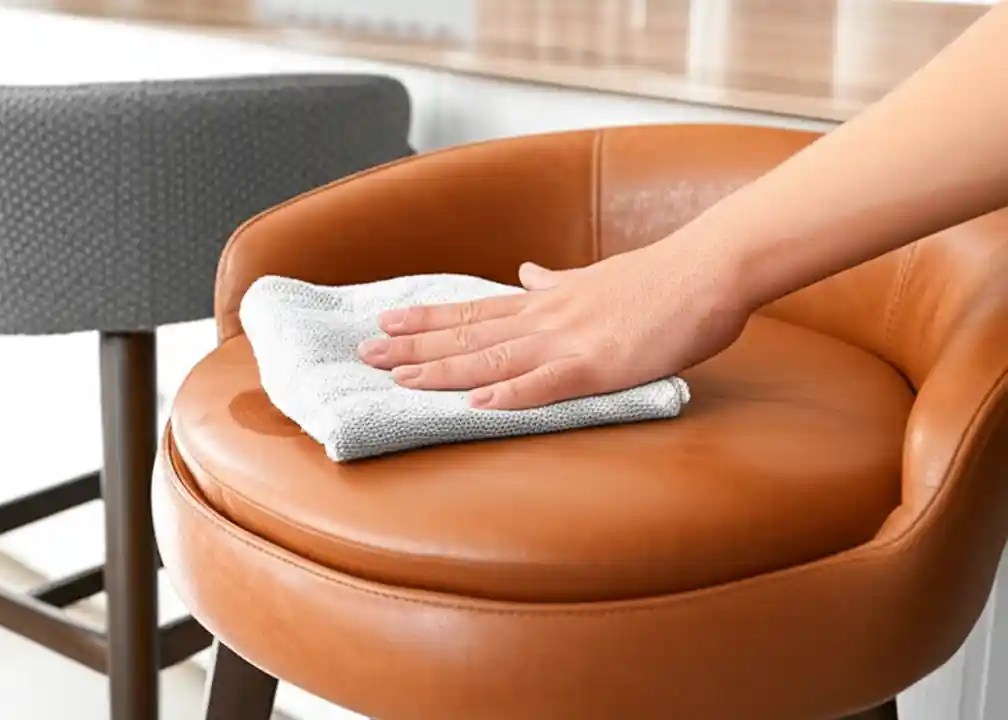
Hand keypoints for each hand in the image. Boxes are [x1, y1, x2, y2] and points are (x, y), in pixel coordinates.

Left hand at [357, 239, 753, 409]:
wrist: (710, 269)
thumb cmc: (662, 279)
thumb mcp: (596, 276)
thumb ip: (557, 282)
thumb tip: (525, 272)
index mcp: (547, 302)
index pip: (474, 311)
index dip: (427, 319)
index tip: (385, 320)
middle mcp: (546, 319)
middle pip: (468, 334)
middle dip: (414, 345)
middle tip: (364, 352)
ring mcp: (570, 341)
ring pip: (493, 357)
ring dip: (443, 370)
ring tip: (398, 378)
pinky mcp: (600, 365)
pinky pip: (547, 384)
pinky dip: (510, 394)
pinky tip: (476, 404)